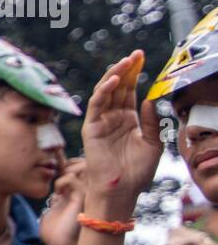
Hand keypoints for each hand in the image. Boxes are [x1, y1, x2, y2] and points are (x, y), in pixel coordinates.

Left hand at [39, 157, 86, 244]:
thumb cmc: (56, 228)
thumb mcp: (54, 204)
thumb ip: (58, 190)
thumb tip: (54, 175)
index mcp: (82, 190)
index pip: (80, 165)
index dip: (67, 160)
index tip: (53, 162)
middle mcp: (88, 190)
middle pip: (85, 162)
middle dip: (68, 164)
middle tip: (56, 176)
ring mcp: (88, 193)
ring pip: (83, 166)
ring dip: (66, 171)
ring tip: (58, 186)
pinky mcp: (83, 199)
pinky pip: (75, 179)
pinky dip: (62, 181)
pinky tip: (58, 193)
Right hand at [81, 51, 162, 220]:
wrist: (122, 190)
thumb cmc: (137, 172)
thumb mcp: (153, 144)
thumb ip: (152, 122)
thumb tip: (148, 100)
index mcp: (127, 120)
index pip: (129, 91)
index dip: (135, 75)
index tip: (142, 59)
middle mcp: (113, 118)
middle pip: (118, 87)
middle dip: (126, 70)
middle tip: (136, 54)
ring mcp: (101, 122)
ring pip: (106, 92)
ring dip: (115, 75)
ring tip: (126, 61)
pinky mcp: (92, 128)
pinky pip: (96, 104)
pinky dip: (104, 90)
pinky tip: (115, 79)